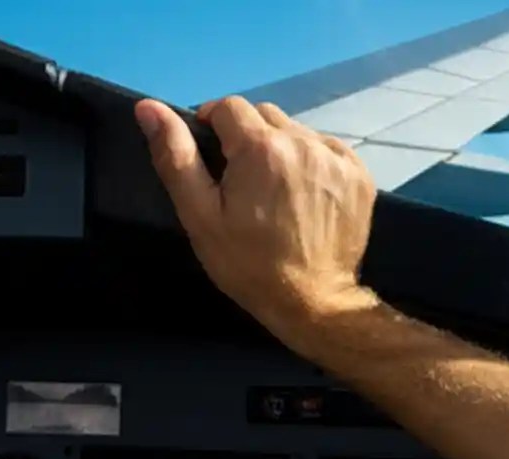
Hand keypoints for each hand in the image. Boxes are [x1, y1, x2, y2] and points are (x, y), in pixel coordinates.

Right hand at [134, 96, 378, 338]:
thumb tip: (149, 107)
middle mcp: (303, 141)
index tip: (212, 158)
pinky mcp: (359, 174)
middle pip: (264, 116)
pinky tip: (304, 196)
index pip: (228, 107)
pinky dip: (311, 163)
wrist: (312, 301)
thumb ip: (175, 156)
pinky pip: (326, 150)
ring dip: (280, 149)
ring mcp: (336, 157)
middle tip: (242, 182)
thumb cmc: (248, 263)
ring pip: (296, 131)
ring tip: (274, 192)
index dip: (212, 126)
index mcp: (261, 147)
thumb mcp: (200, 215)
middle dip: (247, 138)